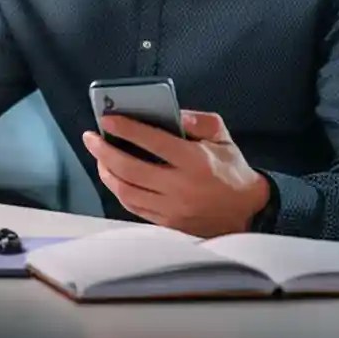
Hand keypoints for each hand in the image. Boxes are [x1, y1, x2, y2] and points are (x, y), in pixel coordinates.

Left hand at [82, 110, 270, 237]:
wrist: (247, 210)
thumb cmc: (231, 168)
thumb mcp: (223, 136)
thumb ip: (198, 121)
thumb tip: (171, 114)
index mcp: (195, 161)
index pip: (153, 142)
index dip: (127, 129)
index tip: (107, 119)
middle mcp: (181, 187)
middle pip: (131, 169)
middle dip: (104, 151)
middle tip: (91, 137)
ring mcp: (172, 209)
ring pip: (127, 192)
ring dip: (107, 172)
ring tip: (99, 156)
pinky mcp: (168, 224)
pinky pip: (134, 207)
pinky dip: (119, 190)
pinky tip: (114, 176)